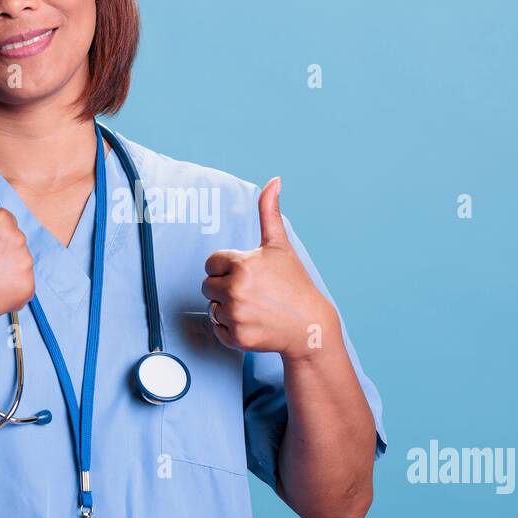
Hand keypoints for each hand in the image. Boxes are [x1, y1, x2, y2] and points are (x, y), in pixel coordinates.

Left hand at [201, 177, 333, 360]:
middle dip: (225, 287)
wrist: (309, 326)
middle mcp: (235, 289)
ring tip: (254, 307)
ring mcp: (235, 315)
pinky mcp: (236, 337)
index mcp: (241, 264)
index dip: (228, 267)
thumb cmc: (294, 283)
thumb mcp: (280, 245)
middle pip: (208, 286)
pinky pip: (217, 329)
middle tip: (253, 292)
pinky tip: (253, 323)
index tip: (249, 274)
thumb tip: (274, 180)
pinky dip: (231, 328)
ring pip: (212, 307)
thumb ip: (269, 212)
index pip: (212, 263)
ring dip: (227, 308)